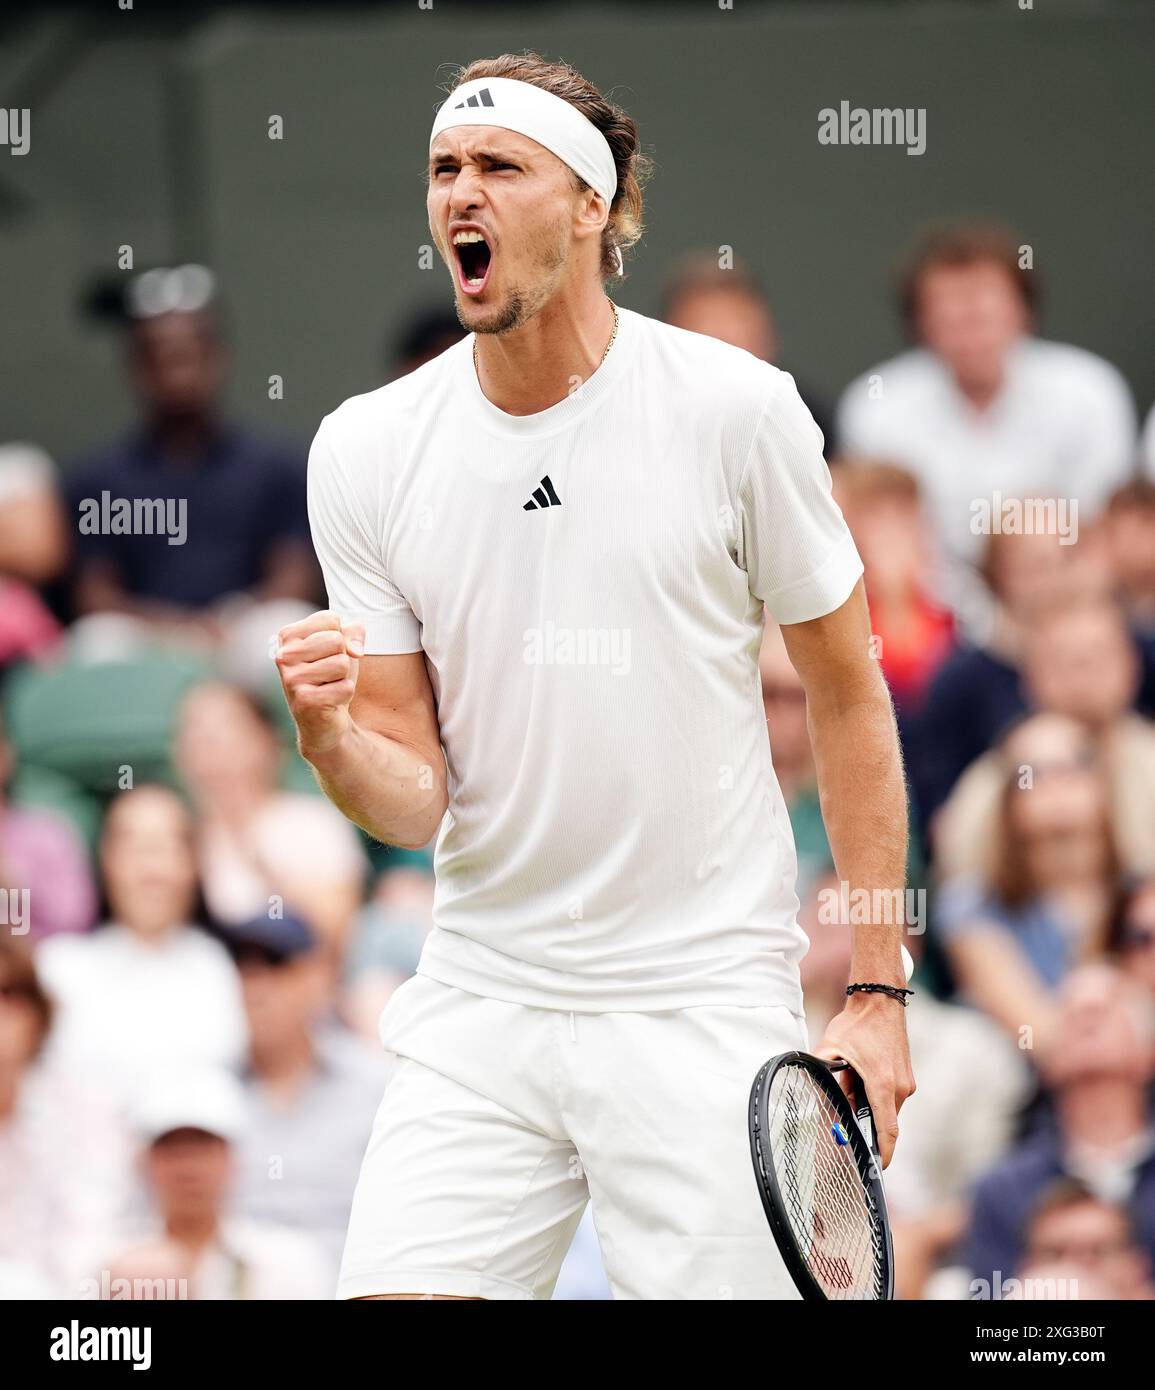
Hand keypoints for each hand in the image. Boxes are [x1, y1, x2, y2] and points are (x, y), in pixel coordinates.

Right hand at [275, 610, 364, 759]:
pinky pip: (345, 687)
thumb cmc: (331, 675)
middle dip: (343, 658)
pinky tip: (330, 701)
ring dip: (344, 677)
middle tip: (329, 674)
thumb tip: (355, 651)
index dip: (341, 637)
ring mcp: (291, 679)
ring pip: (342, 663)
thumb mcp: (343, 645)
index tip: (328, 653)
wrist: (324, 719)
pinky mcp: (304, 701)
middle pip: (336, 640)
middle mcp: (284, 656)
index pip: (331, 619)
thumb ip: (353, 632)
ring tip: (329, 685)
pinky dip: (345, 694)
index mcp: (288, 635)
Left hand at [815, 992, 915, 1167]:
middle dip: (865, 1124)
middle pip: (883, 1120)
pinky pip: (890, 1096)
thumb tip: (810, 1090)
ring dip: (869, 1106)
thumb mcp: (831, 1048)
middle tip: (844, 1120)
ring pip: (886, 1108)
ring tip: (850, 1084)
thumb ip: (822, 1072)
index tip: (879, 1168)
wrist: (880, 1000)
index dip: (883, 1153)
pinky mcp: (906, 1076)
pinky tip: (859, 1077)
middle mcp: (899, 1087)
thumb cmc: (855, 1024)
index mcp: (882, 1085)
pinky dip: (875, 1096)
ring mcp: (905, 1081)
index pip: (887, 1130)